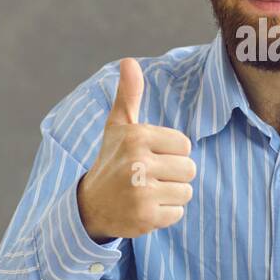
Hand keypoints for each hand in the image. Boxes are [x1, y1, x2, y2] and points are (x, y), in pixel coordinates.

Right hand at [76, 58, 196, 241]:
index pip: (185, 145)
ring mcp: (141, 192)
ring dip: (170, 195)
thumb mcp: (118, 127)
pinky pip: (177, 213)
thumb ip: (129, 95)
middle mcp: (137, 163)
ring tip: (147, 192)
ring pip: (186, 192)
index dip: (171, 152)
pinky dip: (165, 214)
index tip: (149, 157)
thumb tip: (129, 61)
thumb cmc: (112, 160)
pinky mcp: (145, 217)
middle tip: (148, 177)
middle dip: (173, 175)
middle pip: (189, 169)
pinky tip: (145, 209)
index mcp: (137, 137)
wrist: (90, 206)